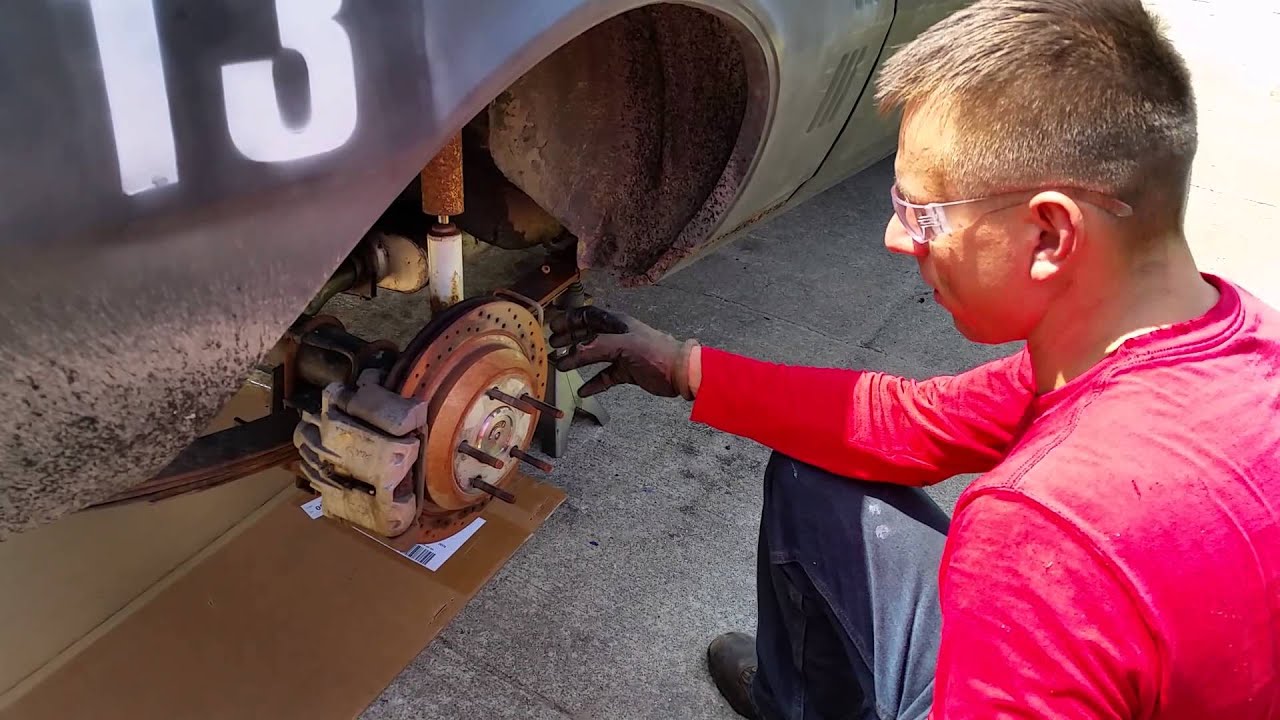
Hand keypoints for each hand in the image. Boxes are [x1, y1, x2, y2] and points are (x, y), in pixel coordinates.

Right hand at [548, 306, 697, 398]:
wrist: (679, 372)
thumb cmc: (656, 352)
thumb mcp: (625, 346)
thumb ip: (598, 347)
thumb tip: (573, 353)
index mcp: (617, 323)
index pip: (588, 316)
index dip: (570, 320)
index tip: (553, 328)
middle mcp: (617, 336)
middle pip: (588, 334)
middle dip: (569, 338)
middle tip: (553, 346)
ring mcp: (622, 354)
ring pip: (594, 355)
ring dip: (577, 359)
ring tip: (560, 365)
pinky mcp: (627, 372)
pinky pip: (605, 376)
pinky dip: (594, 383)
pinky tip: (583, 391)